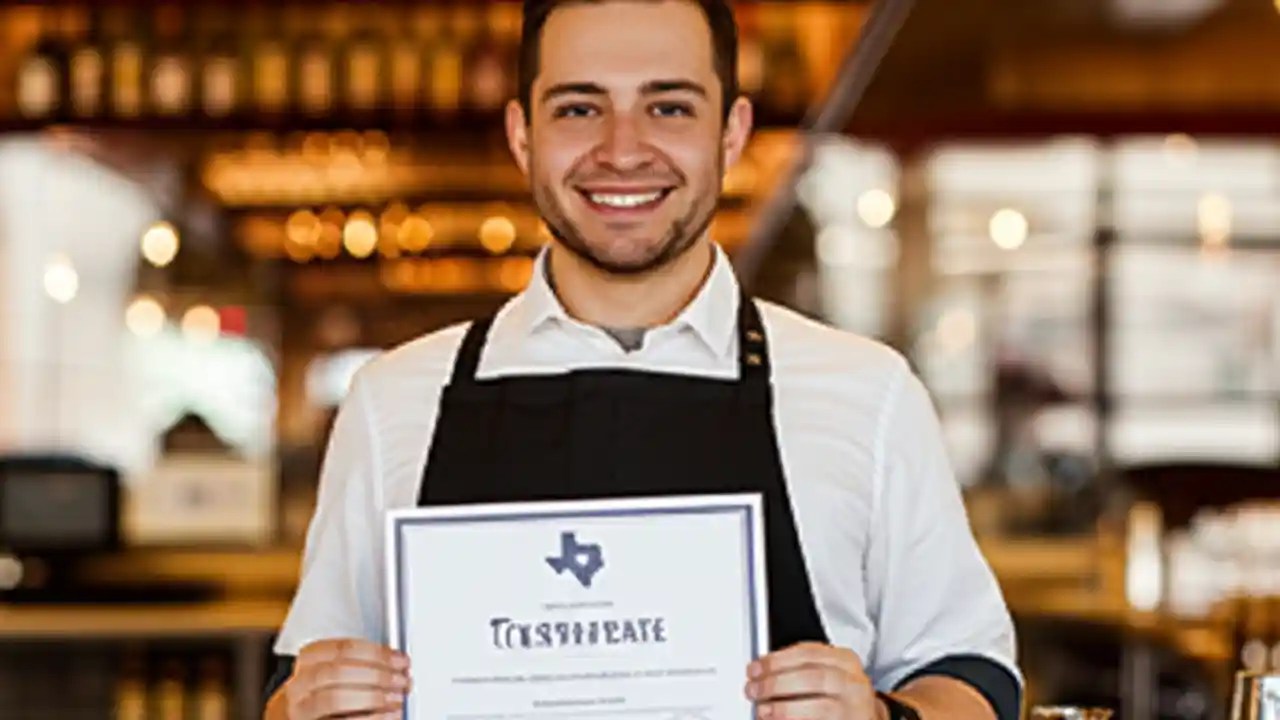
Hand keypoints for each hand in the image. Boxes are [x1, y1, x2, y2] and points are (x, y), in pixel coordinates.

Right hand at [281, 638, 410, 718]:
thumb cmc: (323, 695)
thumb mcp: (334, 672)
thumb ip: (361, 664)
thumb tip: (396, 664)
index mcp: (309, 661)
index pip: (342, 648)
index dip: (376, 653)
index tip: (399, 660)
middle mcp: (299, 685)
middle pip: (337, 672)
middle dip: (376, 675)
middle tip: (401, 680)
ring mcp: (300, 710)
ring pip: (333, 698)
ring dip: (372, 697)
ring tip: (396, 699)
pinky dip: (369, 718)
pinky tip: (388, 715)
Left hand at [745, 642, 881, 719]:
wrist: (867, 718)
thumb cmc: (840, 695)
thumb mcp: (828, 671)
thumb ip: (800, 667)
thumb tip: (762, 671)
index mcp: (846, 660)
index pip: (808, 653)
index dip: (777, 660)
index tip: (756, 668)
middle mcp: (854, 684)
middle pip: (813, 677)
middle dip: (777, 683)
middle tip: (753, 690)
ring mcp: (856, 709)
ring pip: (820, 706)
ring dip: (785, 708)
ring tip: (764, 711)